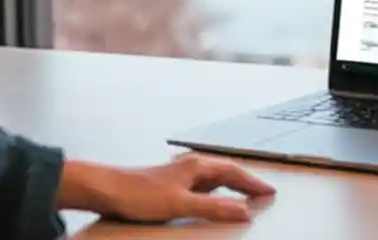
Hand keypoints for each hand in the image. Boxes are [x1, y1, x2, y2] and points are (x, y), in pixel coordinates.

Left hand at [58, 153, 275, 222]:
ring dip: (231, 186)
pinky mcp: (170, 184)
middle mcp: (190, 166)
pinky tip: (212, 200)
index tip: (269, 192)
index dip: (253, 183)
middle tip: (263, 194)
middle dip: (246, 183)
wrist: (108, 189)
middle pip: (226, 172)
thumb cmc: (140, 193)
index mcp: (197, 166)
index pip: (234, 172)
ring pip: (214, 178)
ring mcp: (180, 174)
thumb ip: (214, 208)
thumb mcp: (181, 204)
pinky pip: (202, 186)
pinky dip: (215, 192)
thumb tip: (243, 211)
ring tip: (244, 197)